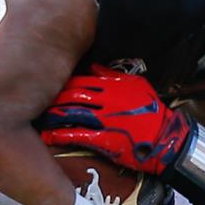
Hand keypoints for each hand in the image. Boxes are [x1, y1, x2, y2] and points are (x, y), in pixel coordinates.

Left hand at [34, 67, 192, 175]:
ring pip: (70, 112)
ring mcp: (102, 118)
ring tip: (39, 117)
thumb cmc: (151, 112)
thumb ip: (112, 75)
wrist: (165, 138)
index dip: (63, 82)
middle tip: (39, 101)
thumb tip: (94, 66)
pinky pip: (76, 134)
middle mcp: (104, 99)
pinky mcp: (102, 138)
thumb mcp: (135, 85)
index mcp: (112, 85)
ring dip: (53, 115)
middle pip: (71, 94)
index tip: (50, 84)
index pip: (80, 79)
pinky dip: (59, 134)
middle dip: (53, 97)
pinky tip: (47, 136)